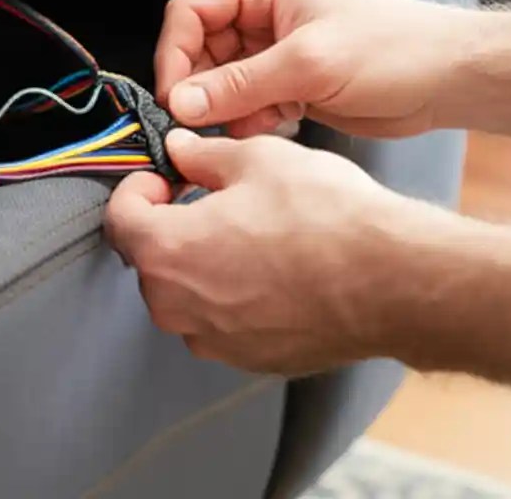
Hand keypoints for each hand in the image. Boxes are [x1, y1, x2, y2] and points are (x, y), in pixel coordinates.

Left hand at [104, 129, 466, 375]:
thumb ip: (204, 156)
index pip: (119, 218)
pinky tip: (277, 268)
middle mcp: (178, 306)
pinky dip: (236, 294)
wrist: (391, 282)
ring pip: (187, 293)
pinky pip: (223, 320)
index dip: (139, 189)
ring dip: (205, 262)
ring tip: (254, 233)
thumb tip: (181, 151)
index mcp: (166, 252)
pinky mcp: (248, 359)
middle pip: (150, 258)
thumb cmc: (327, 220)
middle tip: (212, 199)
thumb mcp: (259, 161)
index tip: (165, 178)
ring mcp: (213, 340)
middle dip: (172, 225)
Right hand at [157, 0, 475, 138]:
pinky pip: (244, 103)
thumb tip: (181, 101)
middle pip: (199, 50)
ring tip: (261, 121)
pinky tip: (282, 124)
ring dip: (229, 109)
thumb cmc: (393, 49)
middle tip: (206, 123)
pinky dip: (251, 120)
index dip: (175, 54)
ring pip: (219, 82)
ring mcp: (273, 48)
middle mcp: (262, 11)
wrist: (444, 80)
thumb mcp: (308, 65)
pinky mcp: (286, 81)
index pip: (190, 11)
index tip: (174, 97)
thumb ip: (239, 84)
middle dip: (202, 89)